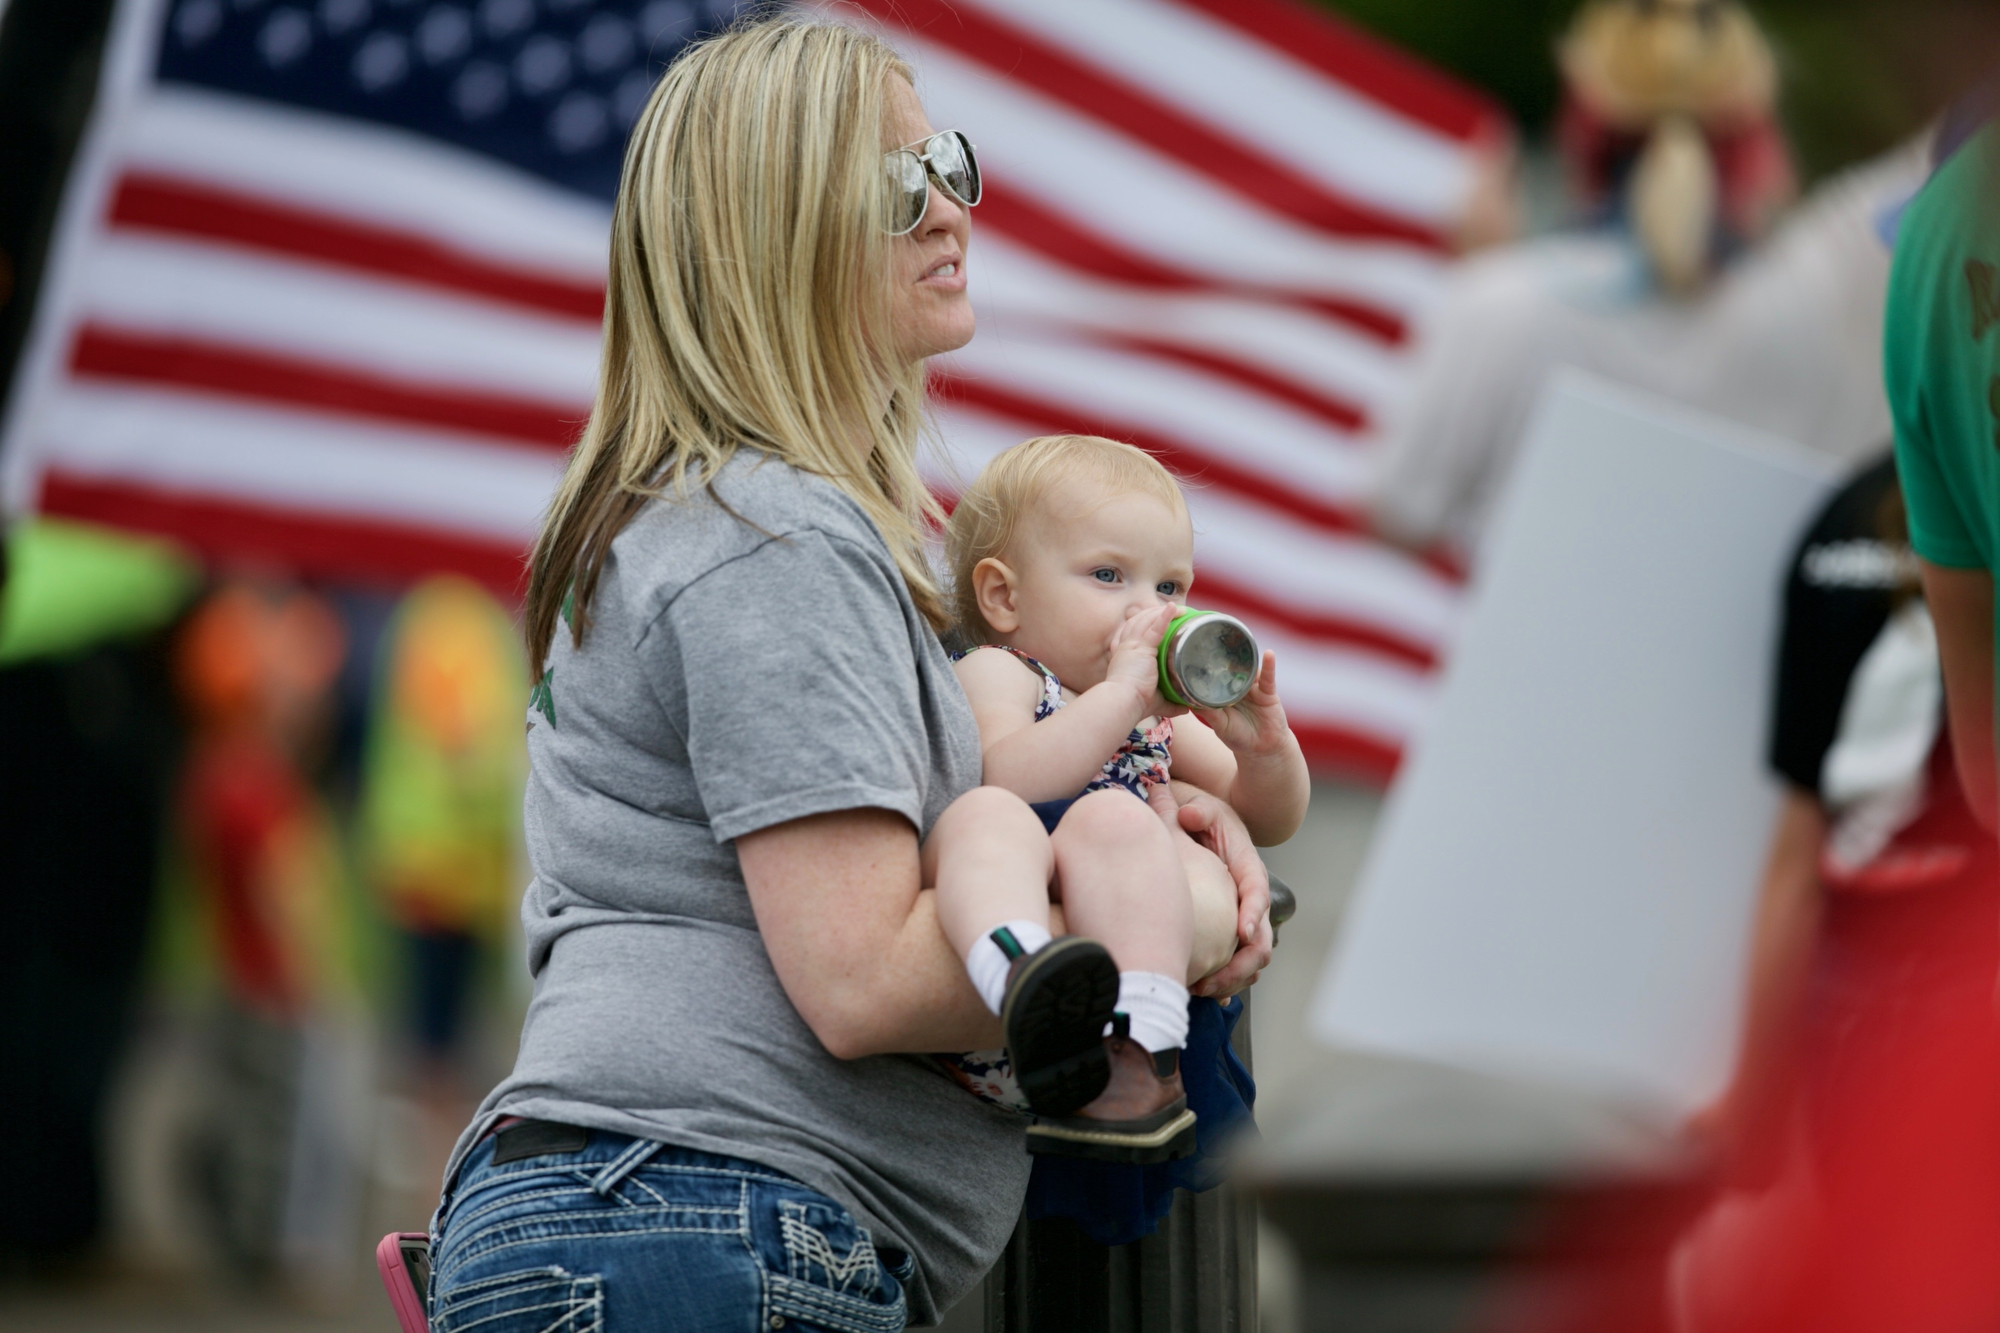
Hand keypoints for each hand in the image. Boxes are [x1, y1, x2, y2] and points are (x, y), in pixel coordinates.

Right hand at [1103, 603, 1180, 718]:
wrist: (1124, 702)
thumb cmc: (1135, 703)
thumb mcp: (1155, 701)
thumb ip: (1171, 703)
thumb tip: (1186, 707)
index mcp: (1125, 655)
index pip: (1132, 632)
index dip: (1144, 623)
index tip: (1158, 620)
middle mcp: (1125, 646)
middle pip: (1138, 621)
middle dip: (1154, 613)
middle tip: (1173, 612)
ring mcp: (1131, 645)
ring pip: (1146, 620)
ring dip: (1162, 612)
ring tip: (1178, 609)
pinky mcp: (1139, 647)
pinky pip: (1154, 627)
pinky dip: (1164, 616)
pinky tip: (1174, 608)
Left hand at [1171, 784, 1273, 997]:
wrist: (1203, 825)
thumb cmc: (1203, 818)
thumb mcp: (1203, 807)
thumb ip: (1199, 811)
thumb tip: (1190, 815)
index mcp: (1248, 869)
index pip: (1257, 894)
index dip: (1252, 914)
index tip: (1241, 934)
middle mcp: (1251, 898)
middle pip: (1261, 939)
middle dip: (1240, 964)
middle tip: (1211, 979)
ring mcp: (1244, 916)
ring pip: (1252, 957)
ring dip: (1232, 977)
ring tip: (1201, 989)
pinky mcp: (1231, 930)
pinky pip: (1237, 961)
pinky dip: (1227, 980)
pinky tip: (1207, 994)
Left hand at [1195, 651, 1291, 757]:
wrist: (1263, 749)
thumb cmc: (1239, 737)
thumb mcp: (1220, 726)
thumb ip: (1209, 714)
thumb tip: (1190, 703)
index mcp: (1223, 693)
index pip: (1214, 676)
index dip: (1207, 667)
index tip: (1197, 653)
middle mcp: (1237, 687)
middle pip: (1231, 668)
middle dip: (1225, 657)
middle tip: (1217, 641)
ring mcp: (1252, 688)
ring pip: (1248, 670)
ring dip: (1245, 657)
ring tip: (1240, 641)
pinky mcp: (1268, 692)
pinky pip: (1268, 677)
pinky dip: (1269, 666)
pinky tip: (1269, 654)